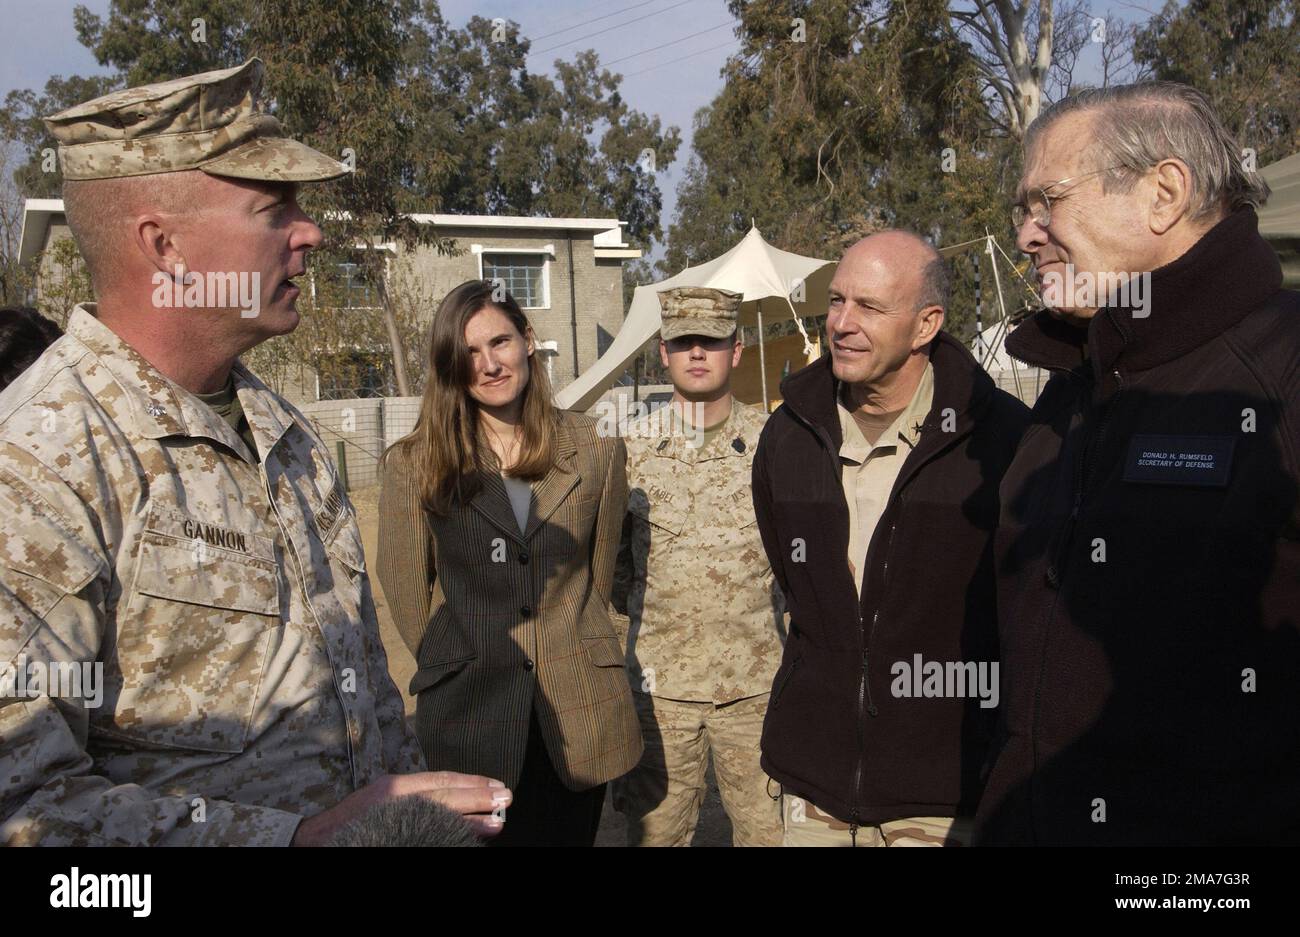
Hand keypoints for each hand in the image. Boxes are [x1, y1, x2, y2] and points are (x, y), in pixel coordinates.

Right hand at [292, 771, 510, 845]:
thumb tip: (449, 800)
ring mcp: (393, 819)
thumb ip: (411, 795)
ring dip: (469, 822)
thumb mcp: (381, 798)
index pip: (439, 780)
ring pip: (438, 818)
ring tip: (496, 824)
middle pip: (444, 797)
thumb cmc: (351, 820)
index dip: (470, 782)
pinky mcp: (391, 835)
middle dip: (477, 798)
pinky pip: (423, 838)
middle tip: (506, 799)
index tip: (495, 784)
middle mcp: (395, 799)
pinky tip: (464, 841)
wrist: (314, 839)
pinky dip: (445, 837)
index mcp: (394, 786)